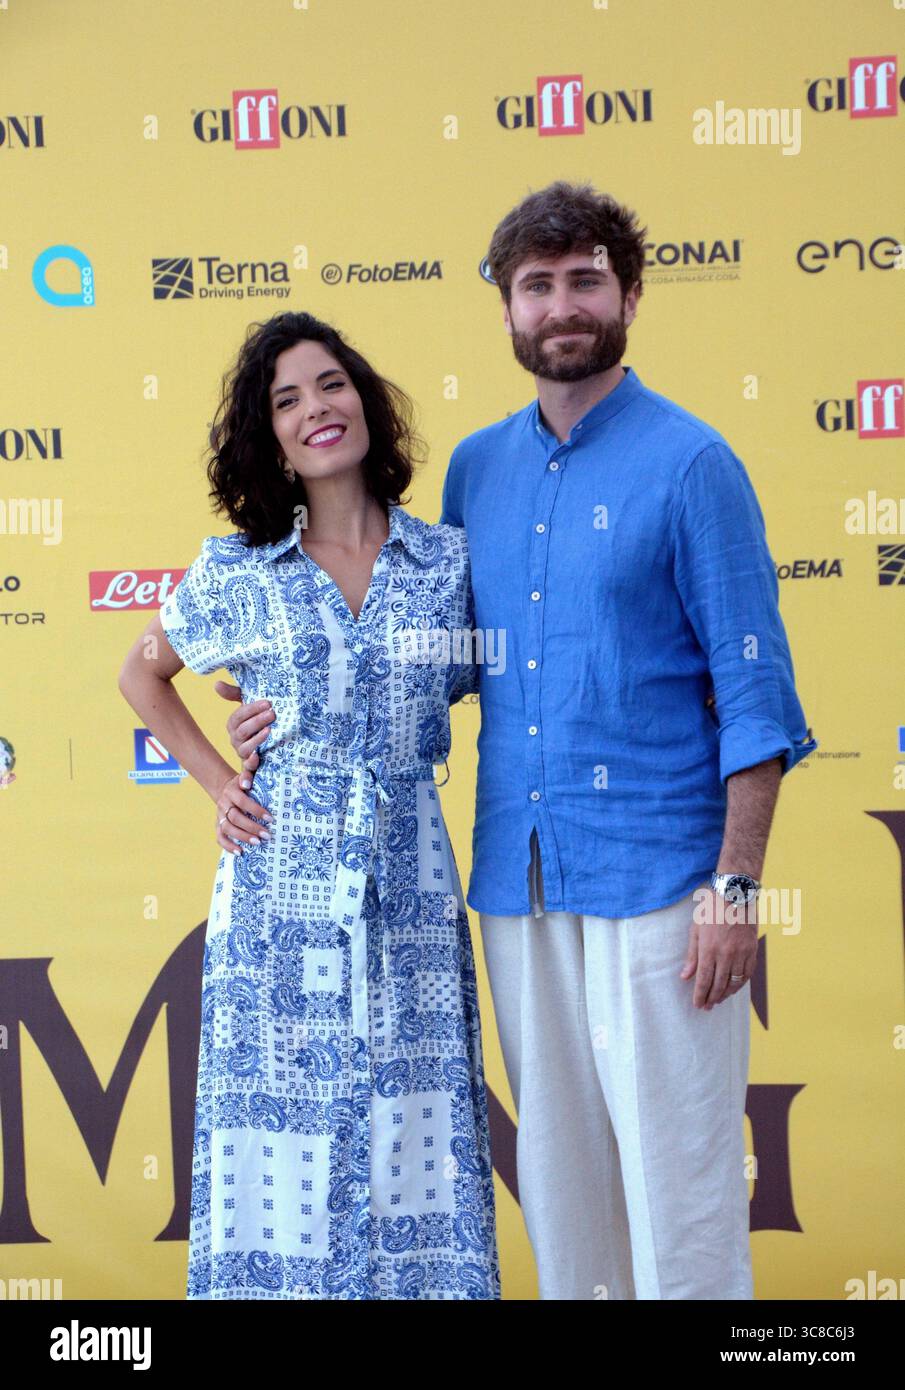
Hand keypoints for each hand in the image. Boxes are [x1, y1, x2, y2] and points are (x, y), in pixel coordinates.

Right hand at [214, 680, 274, 773]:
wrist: (274, 743)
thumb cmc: (259, 721)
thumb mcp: (249, 706)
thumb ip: (234, 694)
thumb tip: (216, 683)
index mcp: (234, 725)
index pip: (238, 717)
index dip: (251, 709)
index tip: (267, 703)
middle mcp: (236, 740)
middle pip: (242, 731)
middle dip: (257, 721)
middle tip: (272, 713)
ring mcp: (243, 753)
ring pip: (245, 748)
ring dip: (257, 740)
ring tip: (269, 731)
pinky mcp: (252, 766)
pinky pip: (247, 768)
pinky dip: (249, 766)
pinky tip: (257, 759)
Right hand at [214, 770, 272, 854]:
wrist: (226, 788)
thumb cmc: (244, 782)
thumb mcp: (247, 772)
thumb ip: (251, 766)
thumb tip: (255, 755)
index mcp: (232, 790)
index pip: (243, 802)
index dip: (256, 810)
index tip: (270, 818)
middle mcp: (224, 803)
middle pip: (235, 817)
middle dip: (251, 827)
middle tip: (267, 835)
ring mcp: (220, 814)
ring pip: (227, 827)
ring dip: (242, 837)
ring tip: (257, 843)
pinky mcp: (218, 824)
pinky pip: (219, 836)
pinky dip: (228, 845)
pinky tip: (240, 852)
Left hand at [680, 887, 757, 1009]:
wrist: (735, 895)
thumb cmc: (711, 910)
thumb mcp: (696, 930)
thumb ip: (692, 955)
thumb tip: (685, 976)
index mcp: (709, 949)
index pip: (704, 980)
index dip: (700, 995)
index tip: (698, 1005)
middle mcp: (726, 954)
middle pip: (719, 984)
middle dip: (712, 998)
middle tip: (707, 1007)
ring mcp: (741, 953)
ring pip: (734, 982)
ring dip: (726, 994)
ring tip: (719, 1000)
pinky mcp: (752, 950)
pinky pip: (747, 974)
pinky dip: (740, 984)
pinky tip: (734, 988)